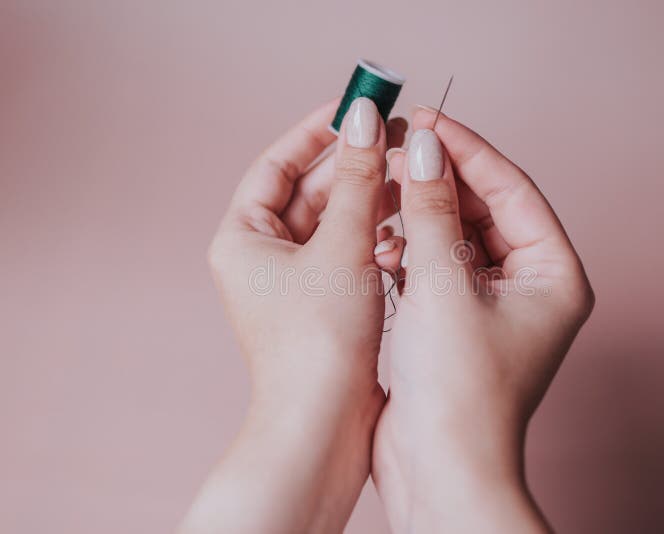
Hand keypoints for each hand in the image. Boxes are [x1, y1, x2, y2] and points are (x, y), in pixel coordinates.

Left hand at [178, 97, 405, 533]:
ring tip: (410, 184)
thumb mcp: (341, 247)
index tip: (359, 109)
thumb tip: (366, 117)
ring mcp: (294, 284)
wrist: (324, 428)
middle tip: (400, 141)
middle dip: (355, 167)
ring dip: (371, 203)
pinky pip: (349, 255)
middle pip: (311, 192)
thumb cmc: (317, 345)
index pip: (277, 164)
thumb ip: (356, 178)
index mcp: (243, 239)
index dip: (317, 132)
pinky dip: (375, 241)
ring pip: (336, 224)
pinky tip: (403, 238)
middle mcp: (262, 259)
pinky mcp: (325, 305)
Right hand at [372, 109, 593, 532]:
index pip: (511, 189)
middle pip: (483, 209)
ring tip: (381, 202)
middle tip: (395, 151)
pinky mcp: (454, 322)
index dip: (467, 150)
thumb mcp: (443, 286)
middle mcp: (529, 287)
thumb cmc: (459, 393)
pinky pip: (434, 267)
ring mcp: (491, 305)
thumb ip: (431, 211)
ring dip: (418, 217)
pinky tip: (381, 248)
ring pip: (454, 237)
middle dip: (438, 182)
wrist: (439, 471)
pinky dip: (408, 252)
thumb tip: (422, 148)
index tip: (426, 120)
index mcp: (553, 275)